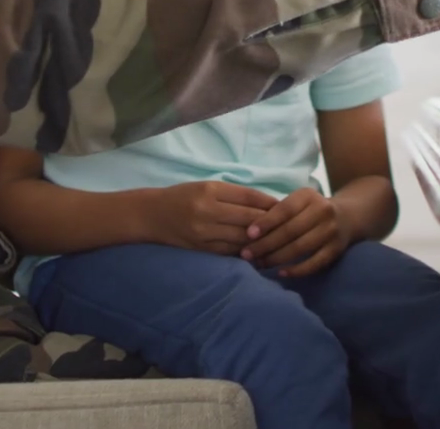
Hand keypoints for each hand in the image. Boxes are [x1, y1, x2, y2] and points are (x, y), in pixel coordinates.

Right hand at [142, 181, 277, 255]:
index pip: (249, 197)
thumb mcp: (208, 187)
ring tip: (276, 241)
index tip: (285, 208)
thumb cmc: (183, 197)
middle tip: (287, 227)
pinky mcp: (202, 249)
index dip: (270, 204)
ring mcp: (204, 233)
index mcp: (211, 191)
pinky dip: (245, 251)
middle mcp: (207, 211)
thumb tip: (269, 204)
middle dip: (270, 224)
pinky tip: (257, 251)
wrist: (152, 215)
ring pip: (242, 239)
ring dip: (261, 241)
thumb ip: (236, 196)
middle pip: (249, 220)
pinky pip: (230, 252)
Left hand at [242, 188, 348, 277]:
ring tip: (259, 264)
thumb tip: (249, 232)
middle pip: (290, 231)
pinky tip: (281, 273)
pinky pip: (314, 263)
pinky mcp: (336, 249)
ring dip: (276, 258)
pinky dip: (296, 270)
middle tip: (246, 255)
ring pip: (300, 248)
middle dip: (265, 244)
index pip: (284, 209)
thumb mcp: (298, 202)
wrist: (348, 216)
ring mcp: (331, 231)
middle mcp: (322, 210)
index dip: (266, 222)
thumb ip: (277, 212)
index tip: (249, 234)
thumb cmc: (311, 210)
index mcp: (308, 196)